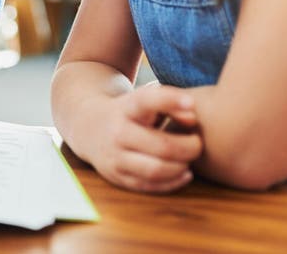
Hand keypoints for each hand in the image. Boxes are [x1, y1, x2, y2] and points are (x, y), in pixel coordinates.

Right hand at [77, 84, 201, 193]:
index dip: (170, 100)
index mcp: (125, 108)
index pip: (146, 101)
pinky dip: (172, 182)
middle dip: (188, 147)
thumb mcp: (142, 99)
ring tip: (189, 160)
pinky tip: (184, 173)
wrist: (88, 127)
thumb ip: (169, 103)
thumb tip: (192, 119)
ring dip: (180, 167)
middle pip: (161, 145)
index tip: (192, 102)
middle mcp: (117, 133)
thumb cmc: (128, 112)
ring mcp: (115, 157)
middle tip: (198, 143)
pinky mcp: (117, 177)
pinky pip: (149, 186)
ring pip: (156, 170)